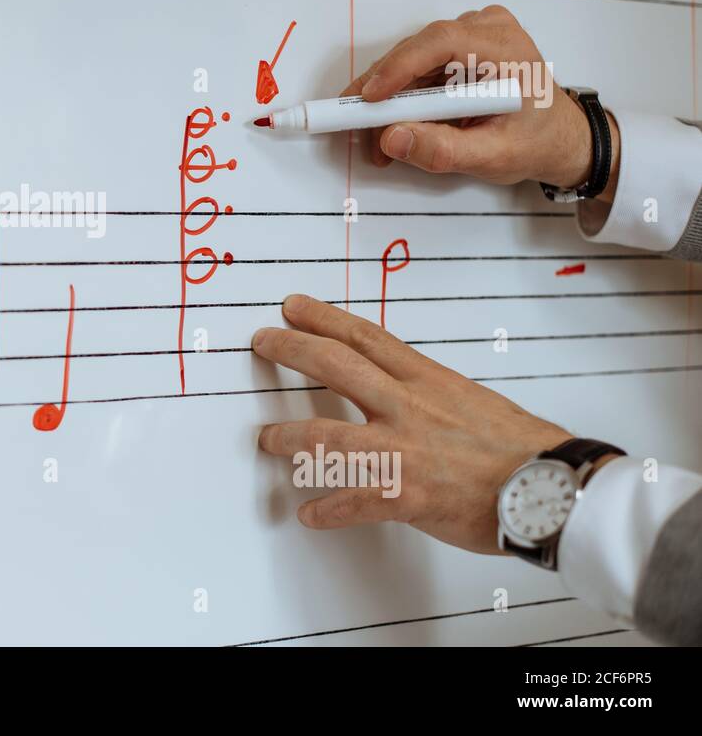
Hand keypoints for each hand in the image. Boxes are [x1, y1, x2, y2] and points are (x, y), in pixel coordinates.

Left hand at [252, 294, 571, 554]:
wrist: (555, 488)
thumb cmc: (524, 449)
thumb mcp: (472, 400)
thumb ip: (430, 394)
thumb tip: (402, 393)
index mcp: (427, 381)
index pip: (365, 338)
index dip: (323, 318)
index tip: (293, 307)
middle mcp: (409, 407)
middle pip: (336, 366)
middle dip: (291, 350)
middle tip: (263, 342)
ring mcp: (404, 450)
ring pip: (326, 435)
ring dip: (289, 438)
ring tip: (267, 440)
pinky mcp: (406, 496)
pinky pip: (352, 502)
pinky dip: (327, 510)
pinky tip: (309, 514)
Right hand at [346, 5, 618, 200]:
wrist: (558, 138)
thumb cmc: (535, 143)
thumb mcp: (492, 155)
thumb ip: (443, 150)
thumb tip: (390, 139)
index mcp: (506, 48)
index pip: (442, 42)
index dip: (399, 67)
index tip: (367, 97)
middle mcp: (487, 29)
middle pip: (418, 51)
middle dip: (383, 93)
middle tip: (354, 128)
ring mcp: (472, 34)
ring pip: (412, 61)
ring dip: (388, 101)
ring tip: (375, 141)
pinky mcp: (459, 48)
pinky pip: (418, 68)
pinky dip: (401, 99)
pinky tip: (392, 128)